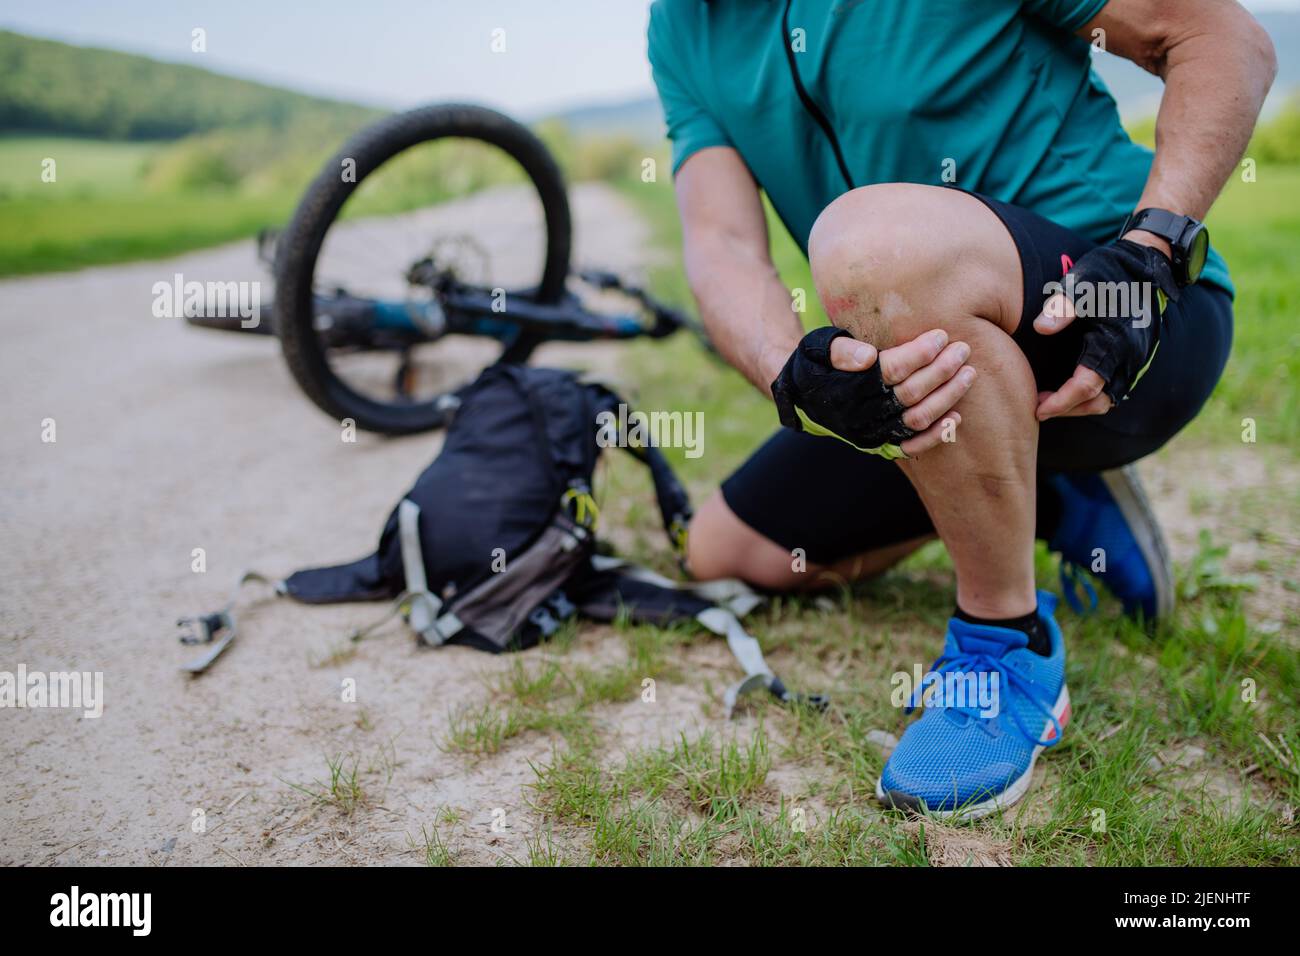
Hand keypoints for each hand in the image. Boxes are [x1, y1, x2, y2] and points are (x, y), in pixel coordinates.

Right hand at [772, 326, 975, 457]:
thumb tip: (867, 357)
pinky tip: (957, 417)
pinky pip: (912, 445)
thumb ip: (839, 350)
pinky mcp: (881, 443)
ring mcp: (873, 431)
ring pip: (917, 418)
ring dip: (947, 397)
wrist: (802, 399)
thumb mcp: (816, 348)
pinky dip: (936, 435)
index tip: (941, 335)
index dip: (918, 353)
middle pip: (909, 393)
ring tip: (969, 373)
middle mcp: (860, 414)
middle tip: (962, 349)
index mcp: (846, 387)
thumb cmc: (815, 364)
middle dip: (940, 370)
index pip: (890, 371)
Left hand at [1033, 236, 1179, 420]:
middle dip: (1067, 408)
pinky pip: (1114, 387)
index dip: (1061, 401)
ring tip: (1050, 398)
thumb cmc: (1109, 272)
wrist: (1144, 264)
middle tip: (1038, 405)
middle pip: (1097, 401)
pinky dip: (1092, 394)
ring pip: (1108, 398)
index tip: (1037, 408)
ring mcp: (1134, 360)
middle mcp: (1128, 357)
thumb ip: (1062, 306)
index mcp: (1114, 343)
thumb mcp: (1082, 282)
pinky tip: (1069, 385)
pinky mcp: (1133, 357)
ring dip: (1080, 404)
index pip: (1085, 386)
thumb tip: (1041, 328)